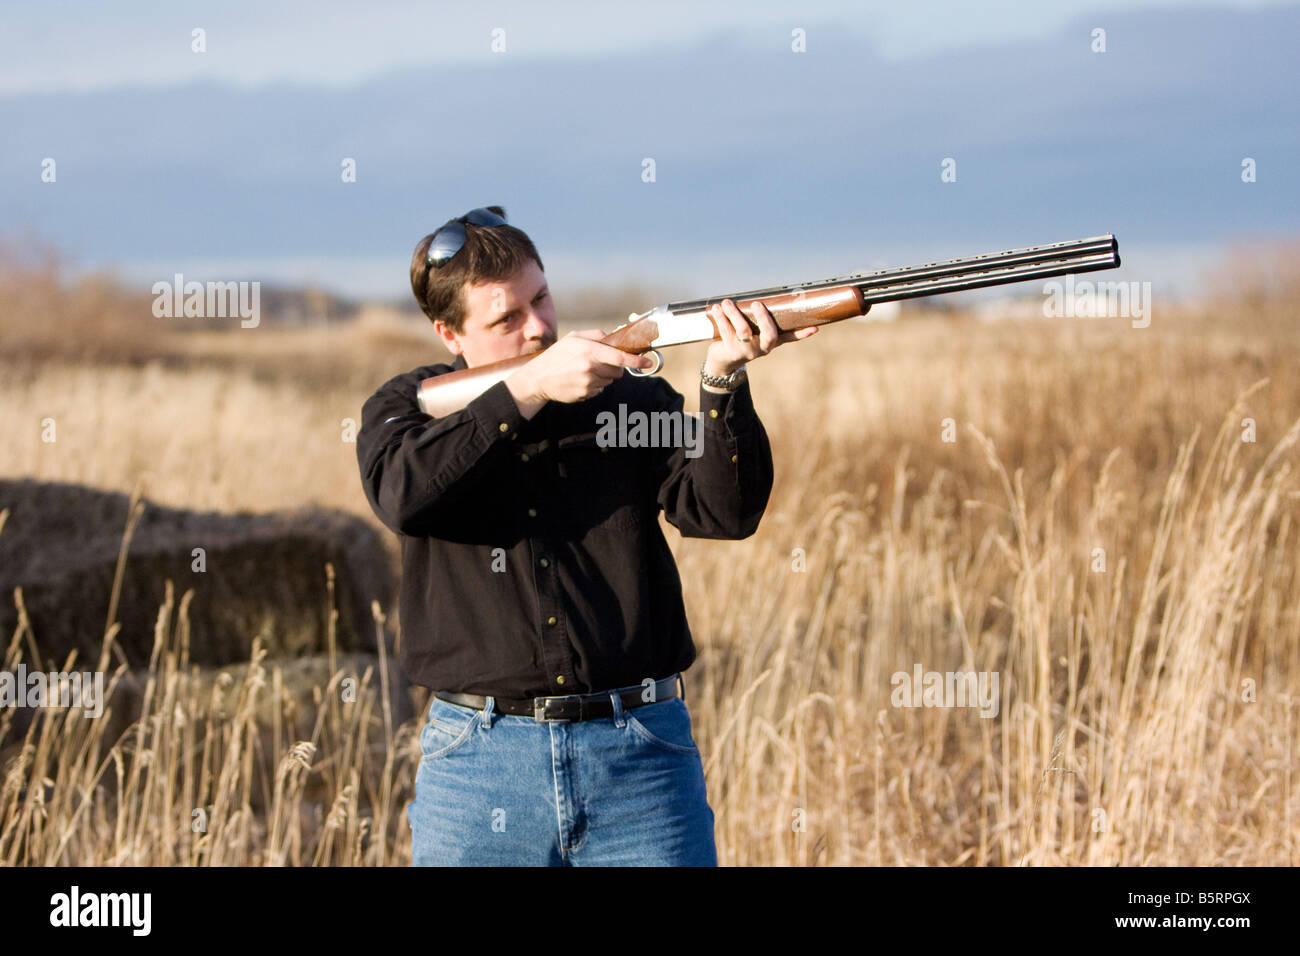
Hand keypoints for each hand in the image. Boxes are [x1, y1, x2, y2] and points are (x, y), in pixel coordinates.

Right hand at [506, 329, 653, 417]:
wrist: (538, 378)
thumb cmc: (557, 355)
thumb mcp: (574, 337)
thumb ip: (596, 335)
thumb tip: (616, 338)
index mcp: (588, 351)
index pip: (619, 358)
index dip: (636, 361)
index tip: (647, 362)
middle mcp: (589, 368)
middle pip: (617, 371)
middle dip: (614, 367)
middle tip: (599, 362)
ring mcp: (587, 383)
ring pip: (609, 381)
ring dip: (602, 376)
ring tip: (584, 371)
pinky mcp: (585, 395)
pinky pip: (599, 390)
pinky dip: (594, 385)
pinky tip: (579, 380)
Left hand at [703, 299, 818, 377]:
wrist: (722, 361)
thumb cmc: (741, 340)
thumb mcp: (754, 332)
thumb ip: (762, 320)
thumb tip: (769, 299)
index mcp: (770, 342)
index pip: (790, 337)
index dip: (803, 333)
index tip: (814, 328)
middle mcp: (762, 348)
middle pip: (769, 334)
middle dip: (763, 318)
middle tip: (756, 303)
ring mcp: (747, 351)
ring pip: (743, 330)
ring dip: (734, 314)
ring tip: (727, 302)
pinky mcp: (731, 351)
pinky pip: (726, 331)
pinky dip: (720, 318)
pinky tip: (716, 309)